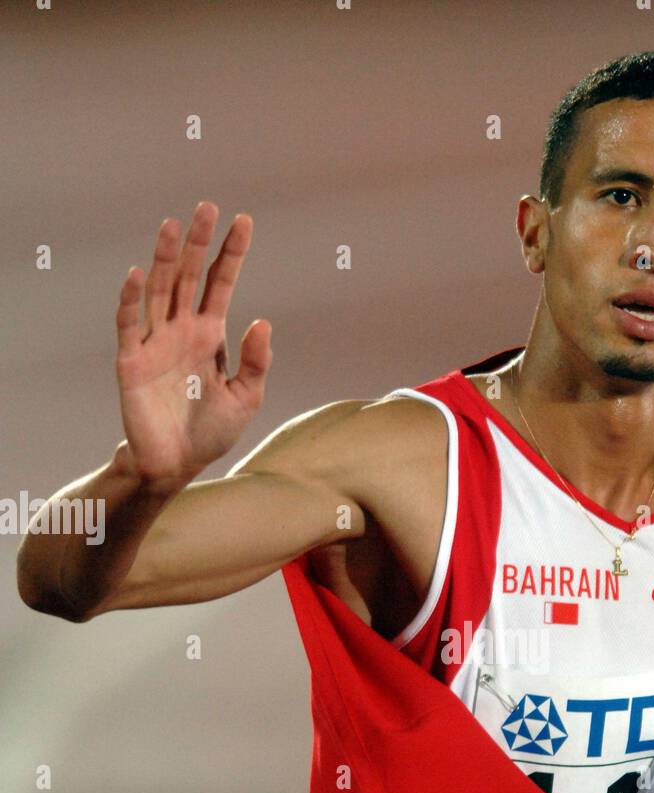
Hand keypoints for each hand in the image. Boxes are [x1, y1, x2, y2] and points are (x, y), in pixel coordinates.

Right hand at [114, 202, 272, 488]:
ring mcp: (155, 342)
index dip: (231, 254)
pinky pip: (129, 325)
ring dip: (165, 258)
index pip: (220, 283)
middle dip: (198, 242)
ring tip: (173, 225)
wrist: (176, 464)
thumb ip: (255, 362)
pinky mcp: (132, 361)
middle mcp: (181, 330)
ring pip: (160, 290)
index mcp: (210, 335)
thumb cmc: (210, 431)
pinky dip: (132, 300)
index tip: (244, 220)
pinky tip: (139, 274)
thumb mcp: (245, 398)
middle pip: (189, 276)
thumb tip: (263, 321)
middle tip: (207, 206)